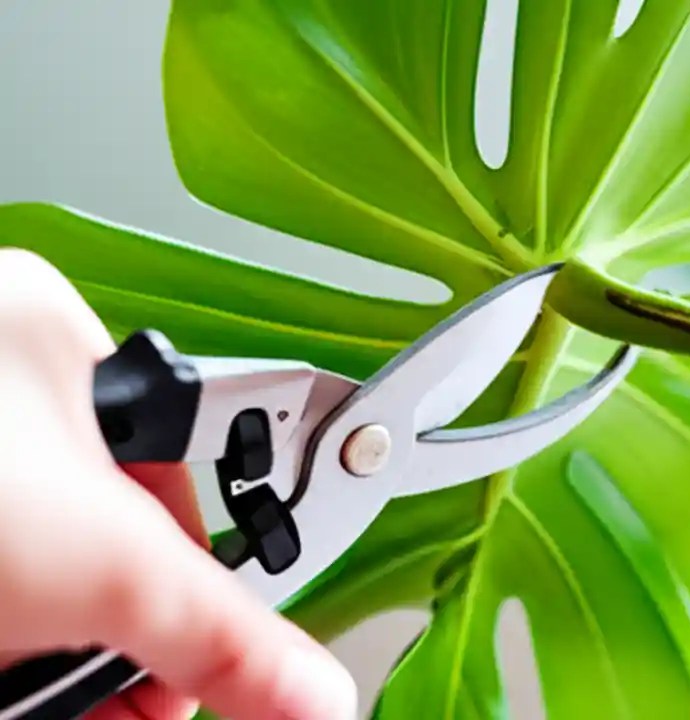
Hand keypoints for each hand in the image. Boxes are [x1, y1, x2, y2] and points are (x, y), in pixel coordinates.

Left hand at [0, 250, 356, 719]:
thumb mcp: (104, 570)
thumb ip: (228, 633)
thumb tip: (319, 690)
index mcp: (56, 338)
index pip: (192, 456)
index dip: (215, 553)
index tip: (223, 623)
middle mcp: (7, 382)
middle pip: (116, 528)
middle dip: (133, 629)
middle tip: (141, 692)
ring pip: (51, 567)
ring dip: (74, 654)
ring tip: (71, 700)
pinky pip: (11, 582)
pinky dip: (22, 646)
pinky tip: (22, 682)